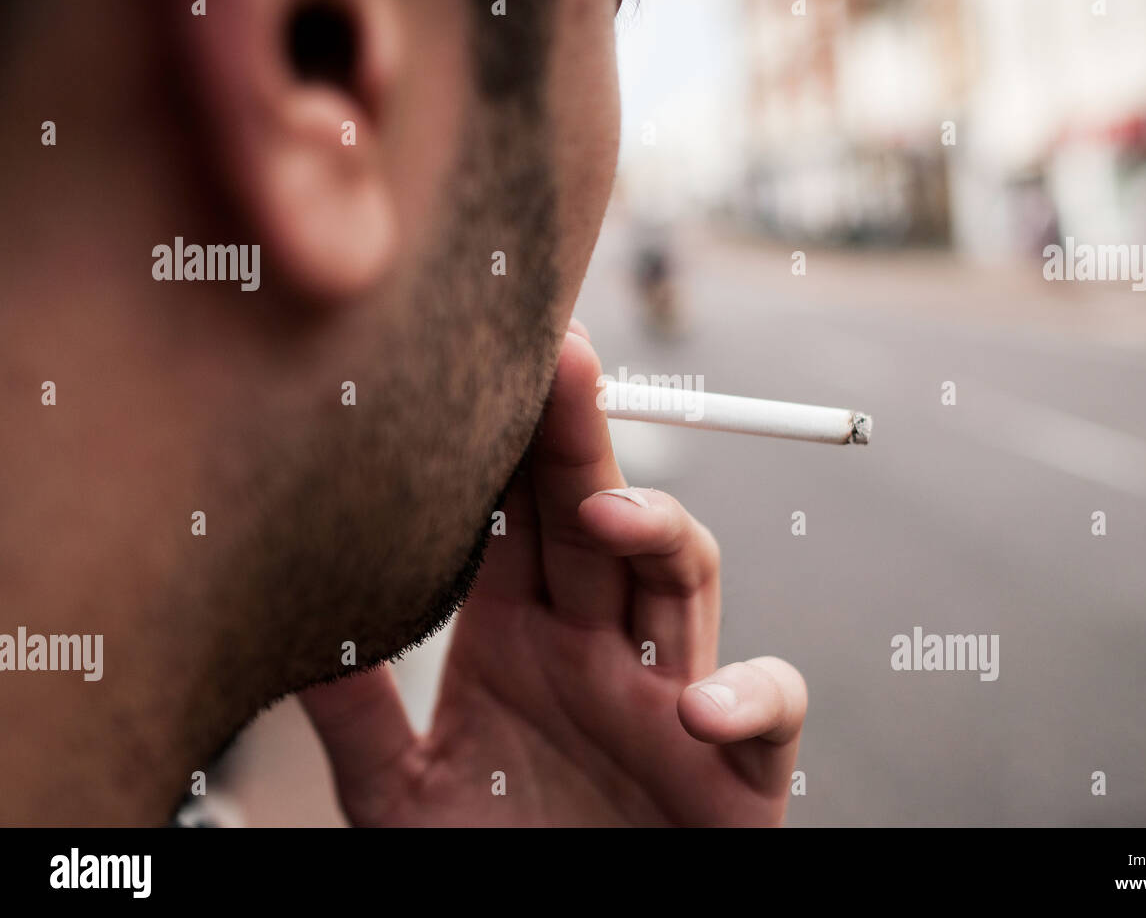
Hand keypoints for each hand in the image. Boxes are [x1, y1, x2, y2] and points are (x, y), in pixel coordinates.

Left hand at [299, 322, 806, 825]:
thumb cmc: (492, 865)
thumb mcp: (401, 793)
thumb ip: (356, 716)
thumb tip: (295, 627)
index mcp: (524, 637)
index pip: (518, 517)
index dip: (506, 443)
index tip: (478, 368)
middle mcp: (602, 648)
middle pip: (600, 515)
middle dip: (582, 440)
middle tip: (561, 360)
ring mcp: (673, 696)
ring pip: (687, 578)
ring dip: (662, 533)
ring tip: (610, 512)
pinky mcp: (738, 765)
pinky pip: (770, 708)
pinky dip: (751, 697)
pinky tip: (699, 708)